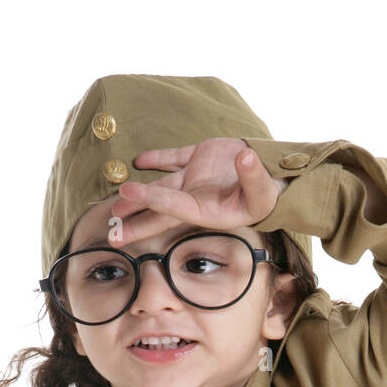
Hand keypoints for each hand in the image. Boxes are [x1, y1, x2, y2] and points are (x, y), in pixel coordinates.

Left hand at [107, 138, 286, 245]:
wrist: (275, 179)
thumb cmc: (269, 192)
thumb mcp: (264, 189)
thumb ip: (253, 175)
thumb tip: (244, 156)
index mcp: (207, 210)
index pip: (174, 205)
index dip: (151, 199)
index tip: (129, 193)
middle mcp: (196, 198)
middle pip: (160, 210)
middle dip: (136, 220)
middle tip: (111, 230)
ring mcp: (196, 179)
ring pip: (162, 186)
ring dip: (140, 192)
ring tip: (117, 200)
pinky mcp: (200, 159)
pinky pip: (175, 158)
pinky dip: (158, 159)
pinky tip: (139, 161)